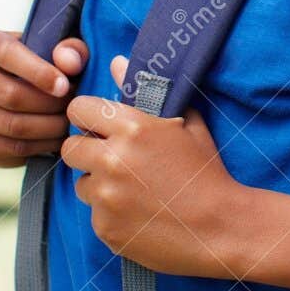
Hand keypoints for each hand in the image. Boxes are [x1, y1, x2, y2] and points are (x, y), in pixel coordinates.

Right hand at [0, 31, 87, 166]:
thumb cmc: (42, 65)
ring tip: (68, 125)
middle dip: (49, 105)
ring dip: (46, 129)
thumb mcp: (58, 49)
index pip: (5, 53)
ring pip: (8, 125)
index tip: (64, 86)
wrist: (17, 90)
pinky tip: (52, 141)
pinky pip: (1, 149)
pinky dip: (33, 148)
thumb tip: (70, 63)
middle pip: (8, 95)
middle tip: (74, 109)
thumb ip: (71, 50)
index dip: (38, 71)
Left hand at [62, 55, 245, 277]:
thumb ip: (146, 92)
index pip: (79, 110)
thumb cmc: (206, 172)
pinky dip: (111, 213)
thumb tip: (116, 62)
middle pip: (69, 148)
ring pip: (81, 183)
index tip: (101, 127)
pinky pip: (95, 214)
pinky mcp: (104, 228)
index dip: (88, 117)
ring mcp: (106, 197)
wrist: (220, 228)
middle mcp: (112, 160)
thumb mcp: (187, 125)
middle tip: (115, 159)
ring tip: (134, 190)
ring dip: (99, 184)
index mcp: (133, 128)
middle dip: (88, 151)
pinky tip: (141, 213)